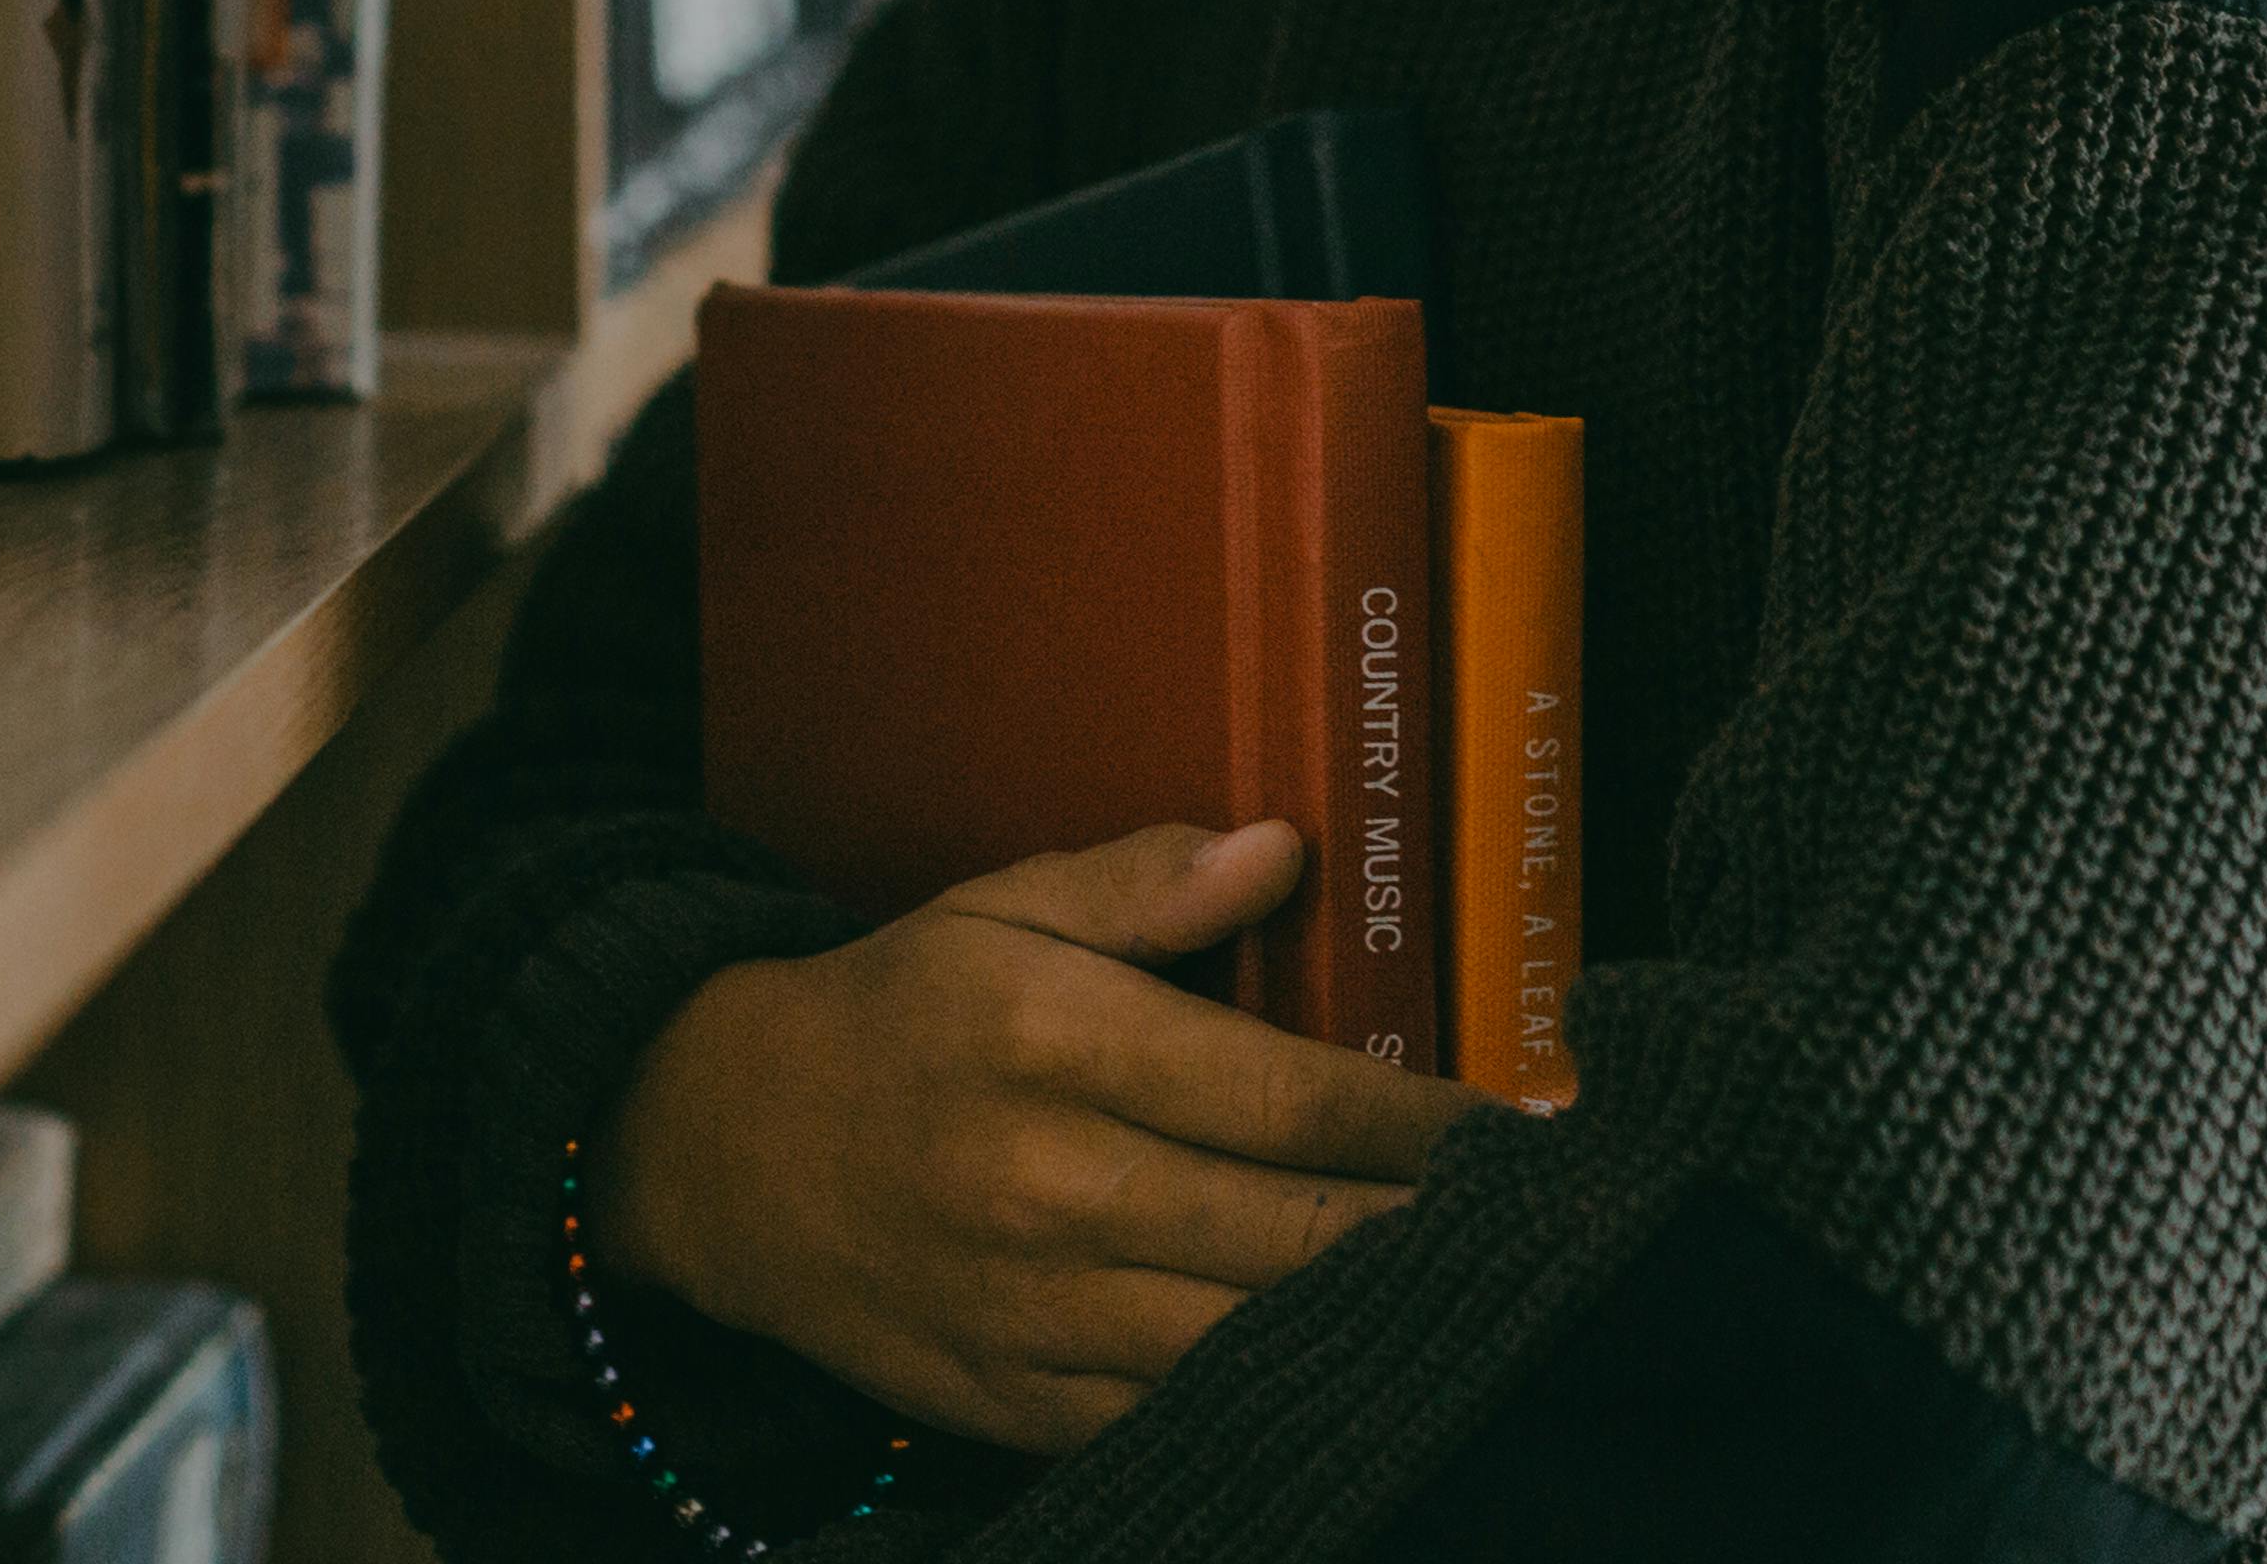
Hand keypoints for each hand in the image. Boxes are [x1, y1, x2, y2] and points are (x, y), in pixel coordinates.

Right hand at [593, 819, 1480, 1456]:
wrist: (726, 1155)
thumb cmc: (895, 1016)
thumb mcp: (997, 911)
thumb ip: (1143, 886)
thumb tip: (1285, 850)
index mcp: (1051, 1040)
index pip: (1286, 1093)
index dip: (1423, 1120)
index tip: (1520, 1125)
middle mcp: (1046, 1181)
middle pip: (1291, 1233)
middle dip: (1426, 1234)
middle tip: (1539, 1225)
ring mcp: (1030, 1308)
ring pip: (1247, 1342)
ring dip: (1369, 1329)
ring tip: (1473, 1301)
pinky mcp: (1016, 1400)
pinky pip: (1175, 1415)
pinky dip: (1269, 1398)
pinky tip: (1348, 1372)